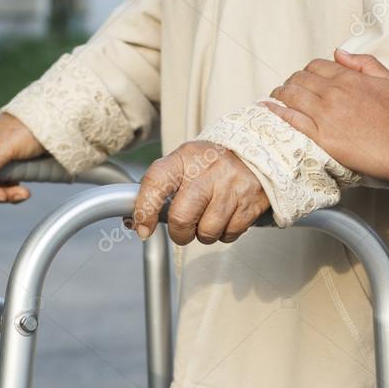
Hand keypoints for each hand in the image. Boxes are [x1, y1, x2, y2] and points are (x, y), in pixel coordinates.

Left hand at [131, 141, 270, 245]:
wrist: (256, 152)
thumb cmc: (210, 164)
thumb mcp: (183, 164)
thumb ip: (158, 189)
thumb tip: (132, 222)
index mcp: (185, 158)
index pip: (156, 181)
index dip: (145, 209)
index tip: (142, 228)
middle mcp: (209, 171)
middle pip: (181, 218)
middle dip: (178, 233)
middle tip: (182, 229)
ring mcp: (232, 187)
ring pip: (206, 232)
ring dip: (203, 234)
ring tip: (208, 217)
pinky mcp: (250, 204)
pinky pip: (228, 235)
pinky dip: (224, 233)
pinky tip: (226, 216)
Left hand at [267, 50, 388, 181]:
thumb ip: (363, 64)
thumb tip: (339, 53)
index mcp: (349, 78)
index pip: (317, 66)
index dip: (307, 71)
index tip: (305, 79)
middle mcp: (333, 92)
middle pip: (300, 79)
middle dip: (291, 82)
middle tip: (287, 89)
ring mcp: (325, 114)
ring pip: (291, 96)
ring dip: (280, 94)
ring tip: (274, 98)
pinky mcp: (322, 137)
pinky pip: (291, 120)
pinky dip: (277, 112)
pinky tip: (267, 109)